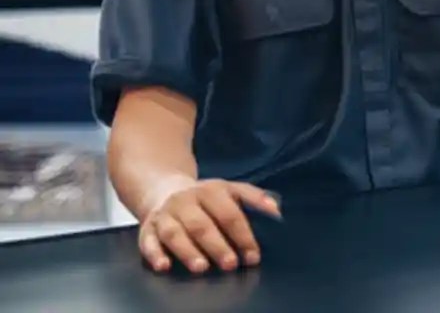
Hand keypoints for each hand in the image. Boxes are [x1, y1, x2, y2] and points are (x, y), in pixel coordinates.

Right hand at [138, 177, 279, 274]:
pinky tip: (164, 266)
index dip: (243, 235)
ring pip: (175, 233)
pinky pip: (148, 241)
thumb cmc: (206, 196)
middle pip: (202, 225)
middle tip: (230, 264)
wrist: (163, 188)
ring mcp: (165, 214)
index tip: (253, 256)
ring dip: (188, 251)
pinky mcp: (147, 227)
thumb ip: (254, 198)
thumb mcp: (231, 190)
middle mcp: (186, 201)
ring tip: (202, 267)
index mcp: (211, 191)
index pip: (230, 214)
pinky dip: (154, 254)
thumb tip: (277, 210)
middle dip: (217, 245)